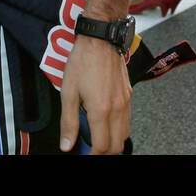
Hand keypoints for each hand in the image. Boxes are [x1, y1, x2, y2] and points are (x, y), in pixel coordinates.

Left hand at [59, 34, 130, 153]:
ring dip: (113, 142)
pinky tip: (106, 124)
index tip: (84, 155)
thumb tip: (67, 145)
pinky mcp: (129, 94)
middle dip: (105, 153)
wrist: (101, 39)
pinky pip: (127, 121)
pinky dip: (119, 130)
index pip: (102, 147)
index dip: (92, 156)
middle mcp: (117, 109)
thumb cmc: (83, 61)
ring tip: (98, 140)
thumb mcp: (68, 92)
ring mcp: (126, 102)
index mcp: (101, 110)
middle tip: (92, 151)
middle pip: (117, 145)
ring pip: (125, 134)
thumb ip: (68, 122)